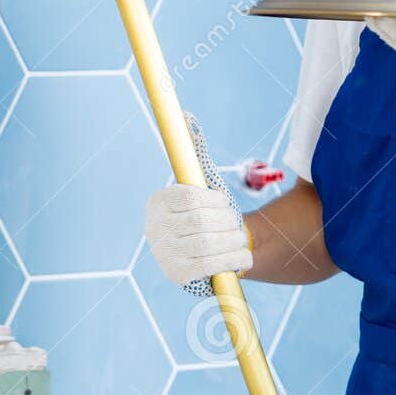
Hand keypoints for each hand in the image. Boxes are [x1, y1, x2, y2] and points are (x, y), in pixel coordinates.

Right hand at [144, 115, 252, 296]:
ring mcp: (164, 256)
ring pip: (206, 244)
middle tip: (235, 224)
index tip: (224, 203)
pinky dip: (232, 260)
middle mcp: (154, 230)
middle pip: (199, 221)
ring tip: (239, 240)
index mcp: (157, 204)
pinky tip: (241, 257)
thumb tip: (187, 116)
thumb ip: (194, 153)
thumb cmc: (211, 213)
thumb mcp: (203, 183)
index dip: (213, 201)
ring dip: (231, 241)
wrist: (218, 251)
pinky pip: (209, 267)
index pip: (187, 198)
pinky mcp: (178, 277)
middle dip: (226, 222)